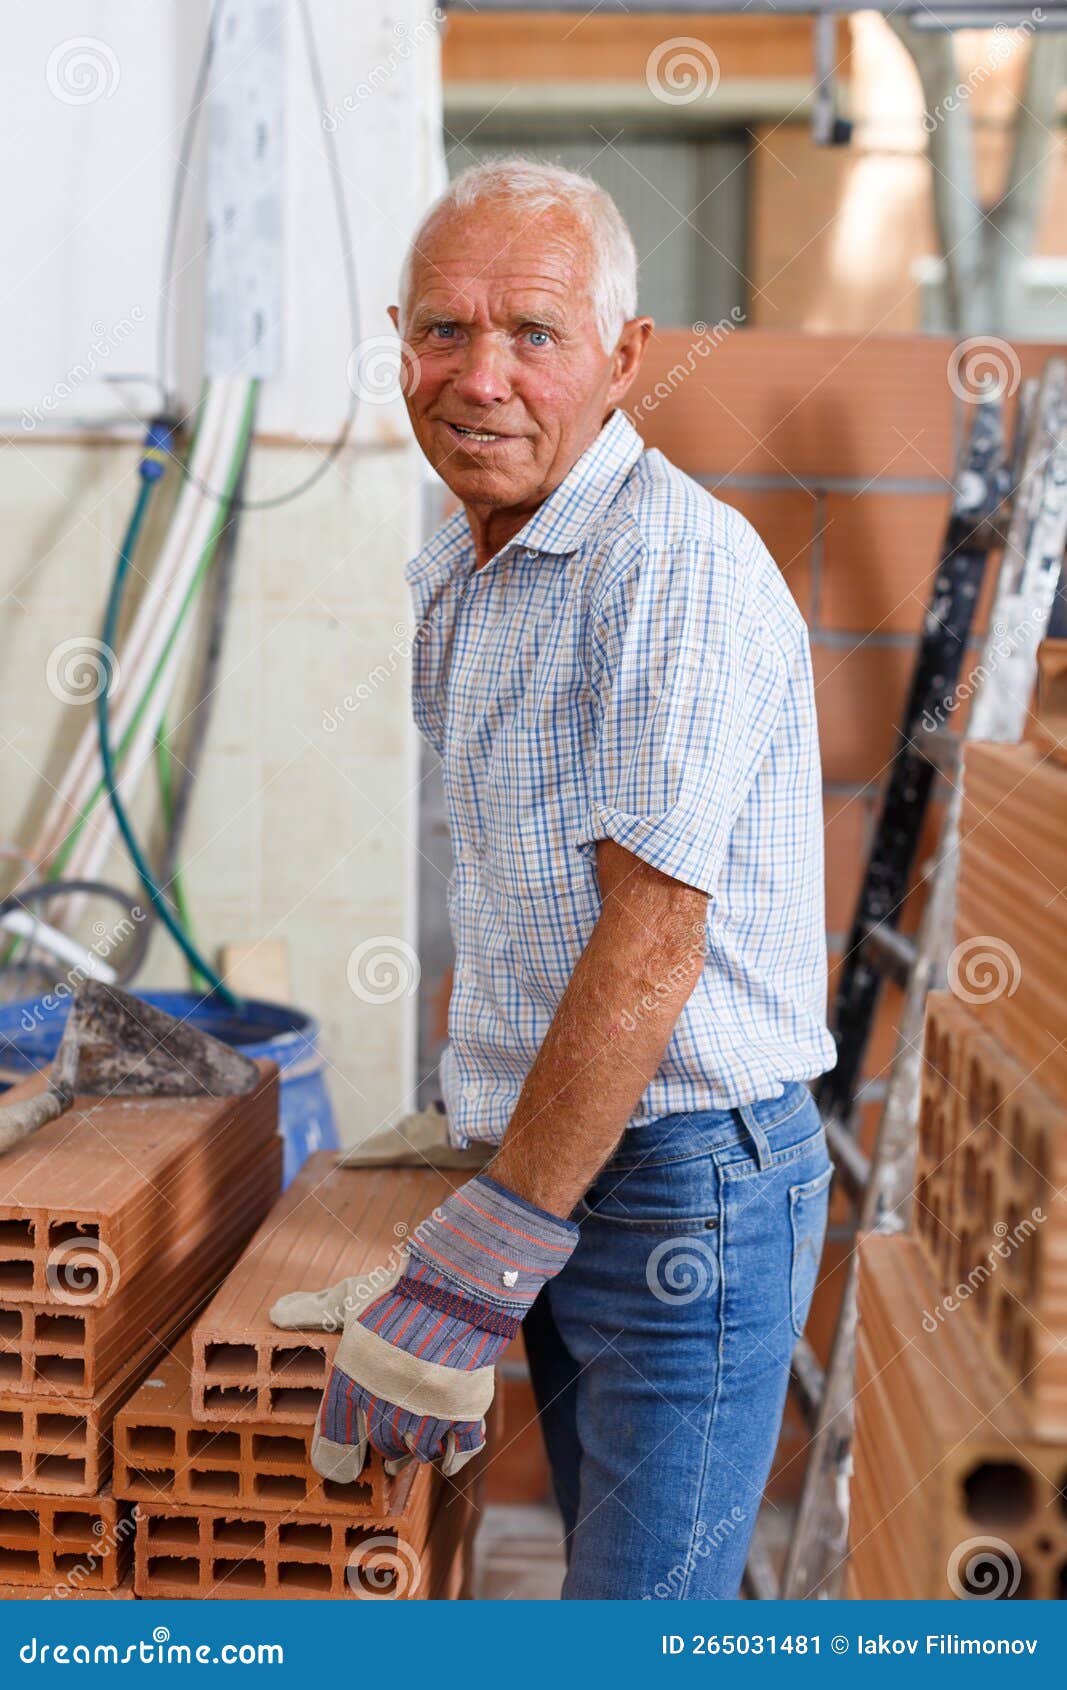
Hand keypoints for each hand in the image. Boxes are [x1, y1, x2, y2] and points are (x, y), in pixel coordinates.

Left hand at [270, 1173, 577, 1479]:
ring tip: (417, 1428)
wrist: (459, 1281)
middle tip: (388, 1433)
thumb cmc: (400, 1288)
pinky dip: (453, 1455)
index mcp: (352, 1385)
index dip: (336, 1462)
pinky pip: (458, 1452)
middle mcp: (386, 1407)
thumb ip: (314, 1310)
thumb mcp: (351, 1295)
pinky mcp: (465, 1410)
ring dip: (417, 1444)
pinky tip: (448, 1451)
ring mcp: (428, 1413)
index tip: (342, 1468)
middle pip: (382, 1448)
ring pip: (418, 1451)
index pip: (333, 1449)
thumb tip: (276, 1311)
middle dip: (384, 1443)